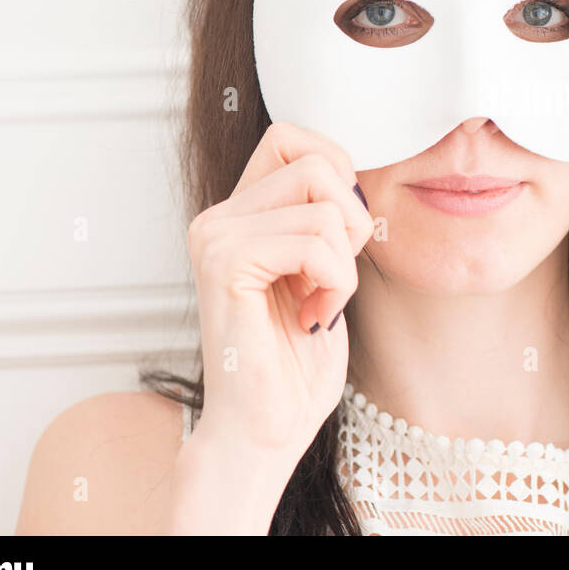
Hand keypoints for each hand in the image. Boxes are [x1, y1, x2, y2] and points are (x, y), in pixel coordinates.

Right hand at [177, 121, 373, 522]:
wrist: (266, 430)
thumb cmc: (295, 363)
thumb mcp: (323, 270)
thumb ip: (325, 217)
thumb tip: (353, 175)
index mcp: (240, 213)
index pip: (295, 139)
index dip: (339, 177)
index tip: (340, 241)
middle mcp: (219, 216)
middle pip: (317, 163)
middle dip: (351, 222)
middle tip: (332, 277)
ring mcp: (216, 236)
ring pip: (323, 204)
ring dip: (344, 264)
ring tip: (317, 304)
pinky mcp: (224, 264)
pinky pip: (313, 242)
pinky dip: (334, 283)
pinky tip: (311, 316)